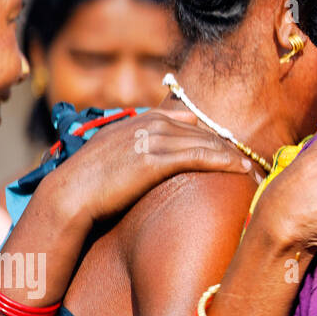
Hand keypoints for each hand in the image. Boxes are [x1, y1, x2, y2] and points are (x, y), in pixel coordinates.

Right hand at [45, 107, 253, 225]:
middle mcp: (145, 125)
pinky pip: (198, 156)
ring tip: (250, 168)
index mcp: (134, 122)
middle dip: (222, 144)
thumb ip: (128, 151)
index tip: (221, 145)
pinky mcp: (154, 160)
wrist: (66, 197)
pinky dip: (223, 161)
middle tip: (245, 158)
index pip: (181, 119)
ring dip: (229, 154)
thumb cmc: (84, 186)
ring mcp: (150, 140)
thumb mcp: (108, 157)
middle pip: (197, 130)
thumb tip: (141, 165)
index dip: (203, 133)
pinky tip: (240, 169)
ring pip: (202, 142)